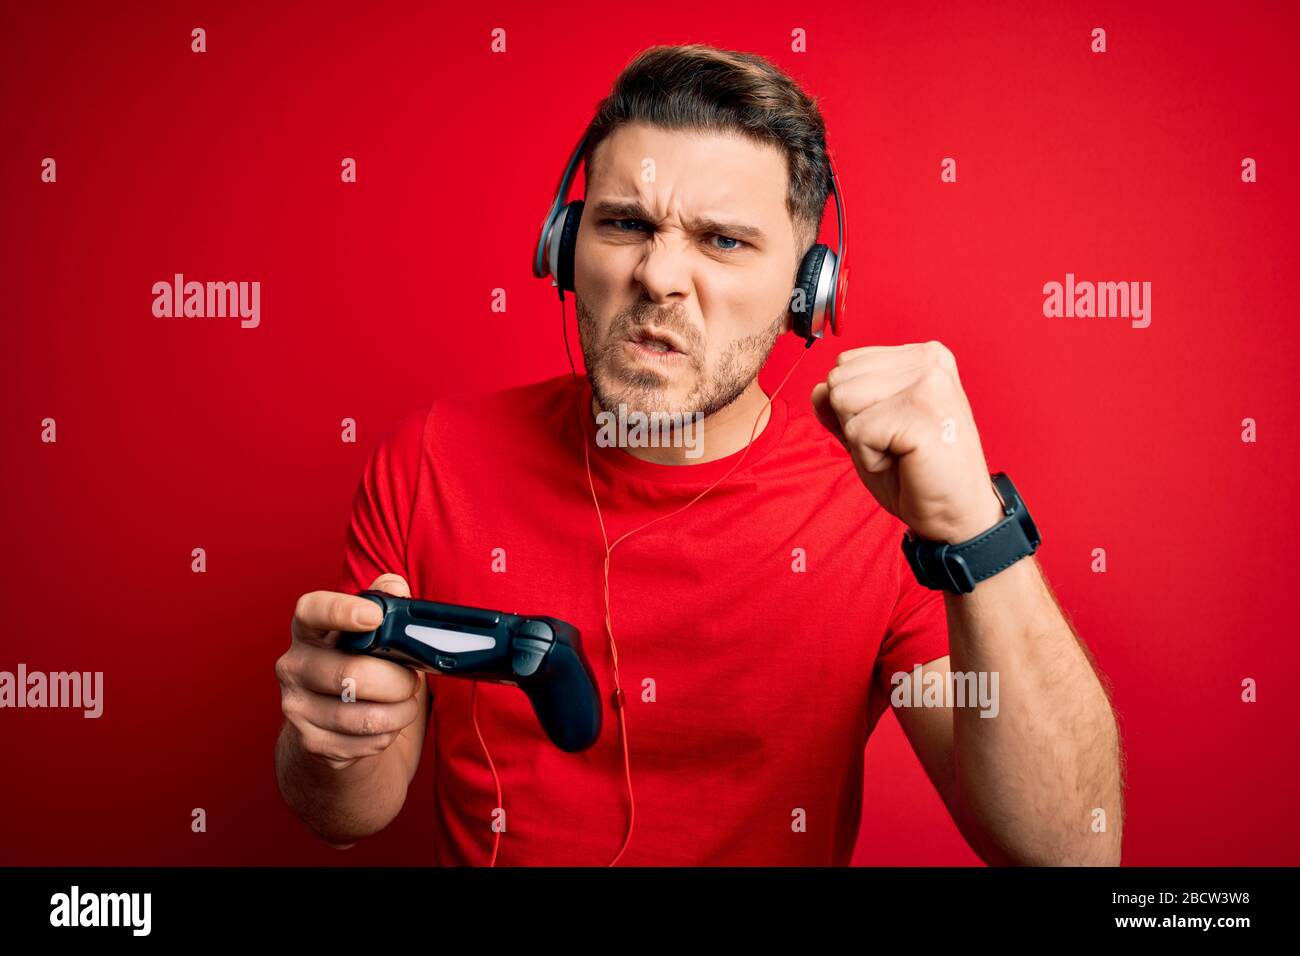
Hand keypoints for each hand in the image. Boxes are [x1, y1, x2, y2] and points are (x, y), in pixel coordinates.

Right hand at [276, 574, 422, 770]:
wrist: (329, 723)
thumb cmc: (358, 663)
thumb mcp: (369, 629)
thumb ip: (384, 601)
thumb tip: (395, 588)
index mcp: (309, 628)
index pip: (313, 611)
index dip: (342, 611)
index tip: (375, 617)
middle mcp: (294, 665)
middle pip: (351, 673)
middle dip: (397, 680)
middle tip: (413, 680)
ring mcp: (297, 706)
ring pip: (362, 715)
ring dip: (400, 712)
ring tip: (407, 703)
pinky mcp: (311, 741)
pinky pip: (363, 742)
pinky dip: (387, 735)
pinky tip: (387, 724)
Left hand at [811, 341, 1004, 543]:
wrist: (957, 514)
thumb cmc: (916, 472)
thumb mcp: (869, 430)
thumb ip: (841, 405)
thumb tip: (818, 390)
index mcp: (921, 355)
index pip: (846, 363)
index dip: (854, 407)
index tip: (893, 429)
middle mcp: (929, 360)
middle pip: (840, 380)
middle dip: (854, 422)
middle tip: (896, 444)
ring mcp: (929, 383)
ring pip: (843, 401)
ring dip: (861, 441)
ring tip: (899, 452)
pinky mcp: (922, 413)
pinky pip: (857, 432)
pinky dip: (870, 459)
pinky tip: (904, 463)